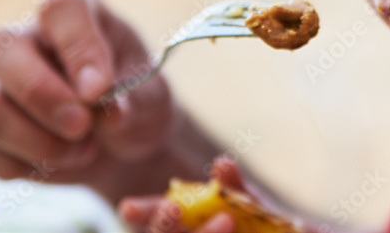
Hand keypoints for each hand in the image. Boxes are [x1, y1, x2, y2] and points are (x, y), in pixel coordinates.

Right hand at [0, 0, 209, 202]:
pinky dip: (23, 166)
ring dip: (41, 143)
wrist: (126, 147)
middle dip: (41, 96)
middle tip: (82, 126)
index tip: (99, 89)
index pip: (61, 8)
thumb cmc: (138, 105)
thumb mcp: (151, 100)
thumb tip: (109, 113)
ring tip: (86, 149)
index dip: (78, 47)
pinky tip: (59, 162)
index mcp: (76, 14)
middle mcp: (28, 40)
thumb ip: (133, 101)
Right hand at [119, 155, 246, 232]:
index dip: (141, 211)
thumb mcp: (252, 205)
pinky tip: (235, 231)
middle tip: (172, 208)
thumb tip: (222, 164)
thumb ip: (236, 187)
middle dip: (162, 226)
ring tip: (228, 220)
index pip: (155, 214)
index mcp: (183, 219)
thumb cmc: (261, 225)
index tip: (127, 206)